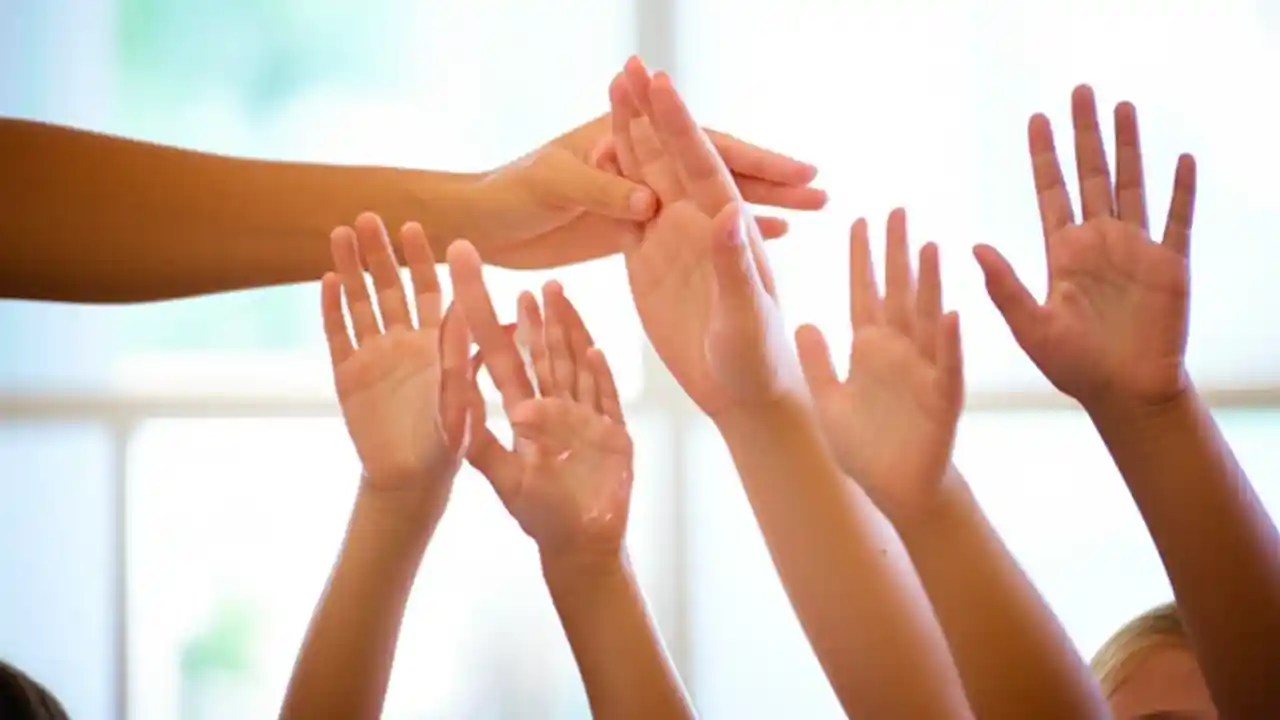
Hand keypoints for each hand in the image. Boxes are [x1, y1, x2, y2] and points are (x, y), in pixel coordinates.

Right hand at [323, 213, 471, 511]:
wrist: (412, 479)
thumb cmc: (450, 441)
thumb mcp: (469, 398)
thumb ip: (475, 359)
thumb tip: (505, 321)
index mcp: (437, 342)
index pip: (429, 290)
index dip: (421, 259)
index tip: (416, 227)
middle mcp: (405, 342)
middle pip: (390, 287)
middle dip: (380, 253)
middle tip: (370, 217)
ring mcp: (374, 355)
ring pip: (360, 302)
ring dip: (351, 268)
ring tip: (340, 234)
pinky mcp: (347, 375)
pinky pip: (338, 334)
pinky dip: (332, 308)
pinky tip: (328, 279)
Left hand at [447, 248, 632, 556]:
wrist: (581, 544)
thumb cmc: (541, 513)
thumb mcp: (504, 479)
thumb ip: (482, 443)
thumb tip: (460, 405)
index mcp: (525, 412)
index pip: (500, 356)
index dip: (484, 320)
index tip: (471, 288)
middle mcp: (555, 407)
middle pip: (543, 353)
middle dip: (536, 316)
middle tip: (526, 278)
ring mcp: (587, 417)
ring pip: (574, 365)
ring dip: (565, 330)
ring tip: (555, 293)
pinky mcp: (614, 435)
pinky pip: (604, 400)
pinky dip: (599, 377)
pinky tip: (595, 351)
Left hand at [472, 63, 827, 270]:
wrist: (480, 229)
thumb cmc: (508, 196)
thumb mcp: (553, 186)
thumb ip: (601, 189)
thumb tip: (650, 199)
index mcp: (633, 144)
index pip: (707, 149)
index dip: (757, 161)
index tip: (803, 171)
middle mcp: (645, 167)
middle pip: (721, 170)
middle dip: (771, 180)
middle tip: (822, 193)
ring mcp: (642, 199)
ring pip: (710, 199)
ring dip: (756, 205)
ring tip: (805, 215)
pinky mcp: (631, 230)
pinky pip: (688, 228)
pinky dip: (720, 232)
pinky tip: (751, 242)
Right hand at [607, 58, 803, 419]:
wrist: (741, 394)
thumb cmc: (758, 359)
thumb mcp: (747, 315)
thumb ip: (737, 267)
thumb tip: (730, 213)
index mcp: (727, 229)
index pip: (704, 163)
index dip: (680, 124)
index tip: (661, 84)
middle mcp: (700, 223)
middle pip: (671, 156)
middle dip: (651, 113)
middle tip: (629, 66)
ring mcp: (673, 239)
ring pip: (648, 176)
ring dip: (631, 135)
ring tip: (613, 90)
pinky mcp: (649, 262)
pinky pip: (629, 214)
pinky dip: (617, 181)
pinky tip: (601, 152)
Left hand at [796, 210, 963, 523]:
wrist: (896, 490)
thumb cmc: (865, 447)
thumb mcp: (828, 399)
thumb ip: (818, 362)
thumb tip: (802, 322)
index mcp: (869, 349)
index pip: (863, 293)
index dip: (861, 259)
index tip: (858, 220)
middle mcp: (898, 352)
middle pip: (897, 293)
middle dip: (896, 253)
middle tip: (898, 209)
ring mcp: (923, 372)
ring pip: (925, 319)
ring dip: (928, 284)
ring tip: (929, 245)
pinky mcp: (942, 399)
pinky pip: (947, 366)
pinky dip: (948, 342)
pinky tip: (948, 313)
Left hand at [974, 85, 1196, 410]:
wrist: (1123, 393)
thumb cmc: (1073, 367)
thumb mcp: (1029, 328)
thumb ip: (1004, 287)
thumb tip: (973, 246)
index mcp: (1062, 253)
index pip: (1050, 192)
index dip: (1045, 156)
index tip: (1035, 119)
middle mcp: (1097, 243)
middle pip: (1090, 175)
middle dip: (1084, 134)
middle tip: (1079, 91)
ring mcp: (1134, 250)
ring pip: (1130, 185)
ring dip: (1129, 147)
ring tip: (1123, 107)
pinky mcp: (1168, 265)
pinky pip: (1176, 220)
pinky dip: (1180, 191)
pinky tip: (1181, 160)